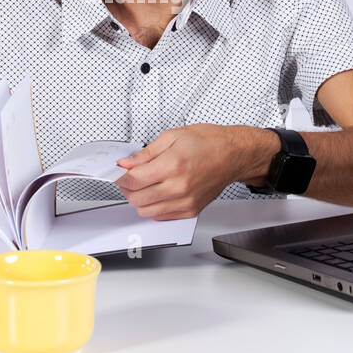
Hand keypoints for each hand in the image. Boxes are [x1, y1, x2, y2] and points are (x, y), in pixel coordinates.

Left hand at [113, 124, 242, 219]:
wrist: (234, 154)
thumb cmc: (209, 142)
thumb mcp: (173, 136)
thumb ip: (146, 152)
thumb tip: (127, 163)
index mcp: (173, 165)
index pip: (133, 180)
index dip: (120, 176)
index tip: (118, 171)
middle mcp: (179, 187)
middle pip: (136, 198)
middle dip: (126, 187)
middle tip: (128, 176)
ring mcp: (185, 201)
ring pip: (146, 210)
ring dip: (138, 198)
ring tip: (143, 184)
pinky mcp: (191, 210)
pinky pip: (161, 216)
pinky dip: (153, 207)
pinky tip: (156, 193)